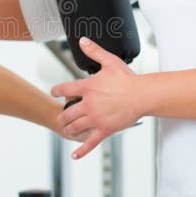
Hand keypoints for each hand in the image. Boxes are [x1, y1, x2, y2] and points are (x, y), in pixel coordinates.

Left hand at [51, 37, 139, 158]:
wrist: (142, 95)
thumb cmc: (128, 79)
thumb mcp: (109, 62)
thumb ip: (94, 51)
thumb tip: (83, 41)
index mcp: (87, 88)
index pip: (65, 89)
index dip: (57, 91)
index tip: (53, 92)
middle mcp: (88, 104)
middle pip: (66, 112)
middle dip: (62, 115)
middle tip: (61, 116)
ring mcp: (95, 119)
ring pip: (74, 127)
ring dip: (68, 128)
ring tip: (66, 129)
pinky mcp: (104, 130)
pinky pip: (89, 142)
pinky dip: (81, 150)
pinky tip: (74, 155)